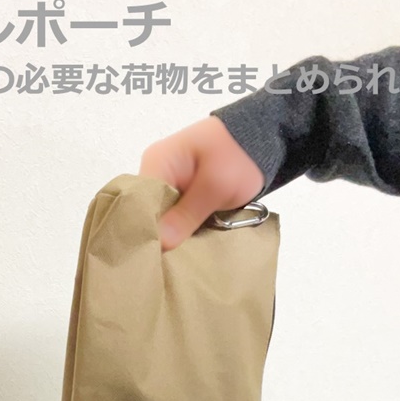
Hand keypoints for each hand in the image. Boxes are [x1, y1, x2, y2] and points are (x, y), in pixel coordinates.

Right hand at [139, 116, 264, 250]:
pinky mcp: (182, 192)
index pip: (136, 203)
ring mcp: (169, 182)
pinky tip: (183, 247)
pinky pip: (173, 215)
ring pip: (160, 216)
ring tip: (173, 260)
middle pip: (145, 211)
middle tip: (163, 264)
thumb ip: (186, 215)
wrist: (263, 136)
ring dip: (169, 235)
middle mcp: (155, 172)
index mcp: (156, 163)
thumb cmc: (239, 155)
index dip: (143, 230)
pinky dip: (179, 229)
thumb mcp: (214, 187)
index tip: (151, 257)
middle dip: (156, 236)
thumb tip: (160, 244)